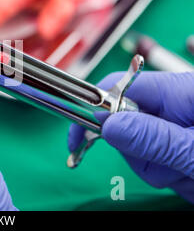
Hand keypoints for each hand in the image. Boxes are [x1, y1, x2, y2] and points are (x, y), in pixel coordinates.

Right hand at [68, 72, 193, 202]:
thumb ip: (153, 138)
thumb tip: (106, 126)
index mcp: (177, 91)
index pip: (120, 86)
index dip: (95, 108)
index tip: (78, 135)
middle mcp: (173, 103)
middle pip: (125, 123)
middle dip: (140, 154)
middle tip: (173, 167)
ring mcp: (175, 124)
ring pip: (137, 147)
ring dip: (157, 168)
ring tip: (187, 175)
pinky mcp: (176, 142)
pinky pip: (153, 159)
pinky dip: (166, 173)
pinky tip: (188, 176)